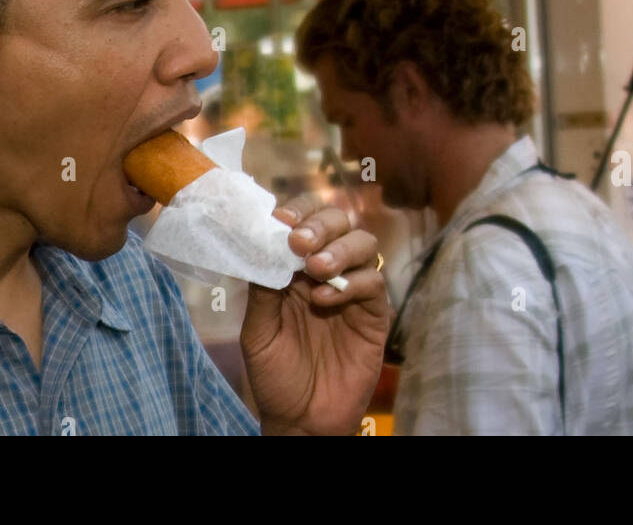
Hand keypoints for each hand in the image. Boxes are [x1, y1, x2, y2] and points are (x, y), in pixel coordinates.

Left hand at [239, 195, 390, 435]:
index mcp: (296, 267)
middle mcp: (327, 269)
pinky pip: (373, 283)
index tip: (281, 221)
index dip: (297, 213)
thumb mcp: (258, 331)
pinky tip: (324, 300)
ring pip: (363, 243)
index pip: (304, 220)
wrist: (301, 420)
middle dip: (320, 224)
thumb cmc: (276, 375)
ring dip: (339, 248)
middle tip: (300, 242)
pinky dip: (351, 283)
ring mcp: (353, 290)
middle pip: (338, 221)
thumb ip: (262, 289)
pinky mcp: (374, 314)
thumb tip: (263, 245)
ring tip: (315, 269)